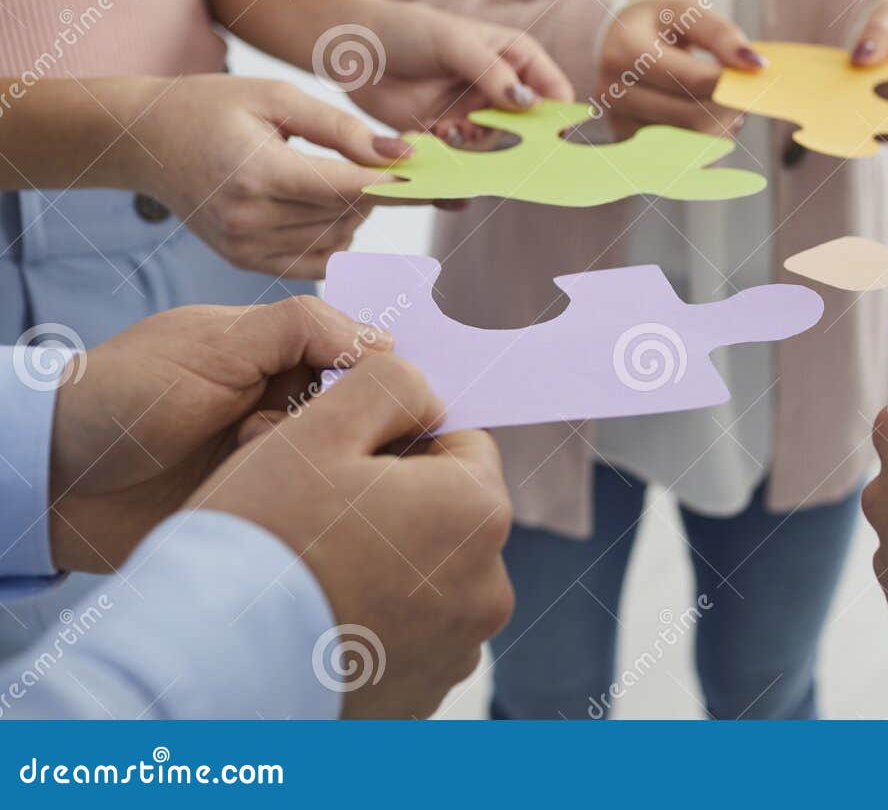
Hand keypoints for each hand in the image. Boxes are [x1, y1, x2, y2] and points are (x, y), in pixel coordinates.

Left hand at [47, 297, 383, 572]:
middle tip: (297, 424)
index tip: (400, 393)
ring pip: (349, 467)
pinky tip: (271, 501)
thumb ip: (299, 327)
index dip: (392, 373)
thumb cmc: (121, 397)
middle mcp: (291, 409)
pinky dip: (307, 510)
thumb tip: (385, 343)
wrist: (49, 481)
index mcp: (284, 357)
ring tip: (257, 457)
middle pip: (369, 415)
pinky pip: (314, 515)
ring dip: (323, 467)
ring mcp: (280, 464)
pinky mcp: (266, 515)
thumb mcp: (213, 346)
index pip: (369, 357)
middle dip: (357, 424)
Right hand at [113, 76, 401, 278]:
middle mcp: (250, 220)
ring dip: (356, 211)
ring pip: (339, 239)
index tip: (432, 174)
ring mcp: (245, 248)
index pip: (348, 188)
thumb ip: (342, 128)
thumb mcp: (278, 98)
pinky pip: (318, 259)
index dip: (394, 183)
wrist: (145, 141)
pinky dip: (335, 234)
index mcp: (257, 174)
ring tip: (338, 175)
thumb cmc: (214, 105)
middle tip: (384, 162)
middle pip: (348, 215)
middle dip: (376, 190)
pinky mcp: (246, 262)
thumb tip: (402, 154)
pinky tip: (325, 206)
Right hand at [189, 354, 513, 718]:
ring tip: (308, 574)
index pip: (461, 447)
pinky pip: (404, 640)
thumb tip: (424, 394)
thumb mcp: (320, 430)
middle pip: (447, 516)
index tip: (340, 465)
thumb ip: (388, 385)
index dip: (399, 443)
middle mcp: (488, 589)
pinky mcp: (421, 700)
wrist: (202, 670)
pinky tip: (312, 624)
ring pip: (425, 578)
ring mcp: (456, 652)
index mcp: (480, 514)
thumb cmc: (261, 538)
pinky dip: (370, 627)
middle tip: (313, 518)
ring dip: (384, 567)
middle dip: (394, 506)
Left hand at [348, 0, 573, 143]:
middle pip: (528, 127)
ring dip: (473, 144)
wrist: (355, 48)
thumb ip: (492, 72)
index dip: (557, 115)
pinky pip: (462, 156)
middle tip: (483, 133)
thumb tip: (528, 102)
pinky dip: (451, 153)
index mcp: (516, 58)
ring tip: (445, 129)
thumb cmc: (408, 30)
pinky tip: (431, 136)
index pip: (554, 91)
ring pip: (492, 145)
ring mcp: (474, 113)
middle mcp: (501, 89)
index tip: (550, 136)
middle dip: (511, 136)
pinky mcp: (447, 133)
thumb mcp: (455, 42)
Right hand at [597, 0, 757, 139]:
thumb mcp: (684, 13)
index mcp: (625, 51)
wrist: (611, 45)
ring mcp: (619, 123)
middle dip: (730, 110)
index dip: (731, 83)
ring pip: (691, 145)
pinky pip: (682, 157)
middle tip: (745, 95)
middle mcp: (615, 92)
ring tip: (726, 105)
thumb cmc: (656, 27)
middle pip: (694, 119)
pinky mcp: (629, 145)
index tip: (752, 77)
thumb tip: (755, 65)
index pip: (693, 80)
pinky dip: (707, 142)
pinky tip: (709, 120)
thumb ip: (720, 34)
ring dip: (722, 128)